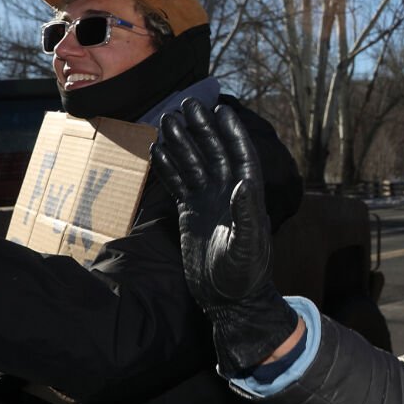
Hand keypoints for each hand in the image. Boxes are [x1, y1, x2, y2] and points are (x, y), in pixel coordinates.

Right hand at [151, 100, 297, 371]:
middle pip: (214, 153)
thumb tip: (242, 182)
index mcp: (247, 197)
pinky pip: (178, 183)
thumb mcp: (247, 247)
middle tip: (187, 104)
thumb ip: (247, 215)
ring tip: (168, 118)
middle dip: (203, 129)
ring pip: (194, 164)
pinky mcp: (191, 213)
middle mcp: (228, 194)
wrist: (228, 299)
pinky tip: (156, 149)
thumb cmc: (244, 275)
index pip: (241, 157)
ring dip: (182, 142)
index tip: (222, 110)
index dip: (232, 133)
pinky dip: (168, 166)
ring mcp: (208, 202)